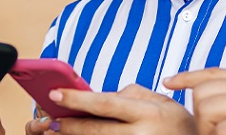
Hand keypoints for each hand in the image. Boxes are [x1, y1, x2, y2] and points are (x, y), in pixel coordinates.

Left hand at [23, 85, 196, 134]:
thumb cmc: (178, 124)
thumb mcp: (161, 101)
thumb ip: (130, 94)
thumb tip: (99, 96)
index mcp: (148, 114)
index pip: (106, 104)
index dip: (77, 99)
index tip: (55, 93)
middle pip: (95, 131)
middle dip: (67, 125)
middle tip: (47, 118)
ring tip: (56, 132)